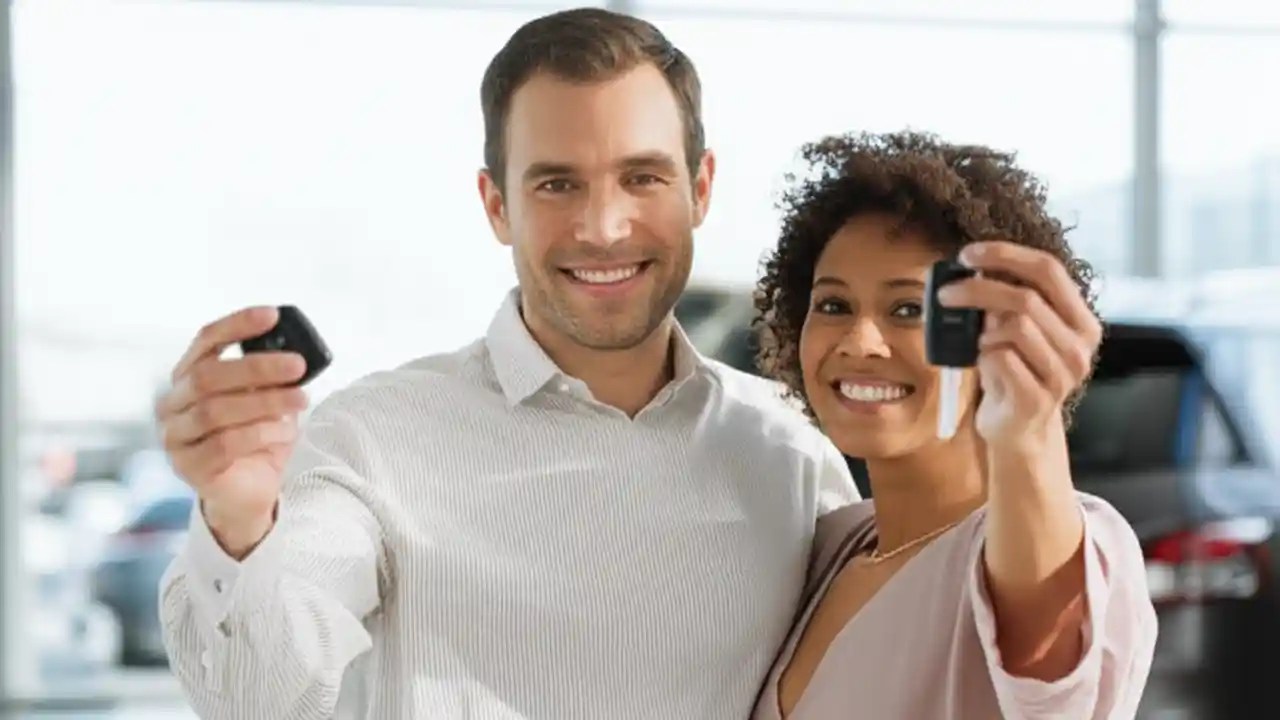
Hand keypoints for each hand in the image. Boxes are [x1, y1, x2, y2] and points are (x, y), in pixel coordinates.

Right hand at [154, 306, 308, 552]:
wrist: (250, 492)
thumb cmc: (258, 438)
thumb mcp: (268, 401)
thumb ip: (271, 378)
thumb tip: (294, 356)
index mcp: (188, 377)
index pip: (205, 340)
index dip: (237, 324)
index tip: (272, 315)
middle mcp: (173, 403)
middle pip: (209, 375)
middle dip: (258, 367)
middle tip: (298, 365)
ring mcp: (175, 436)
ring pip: (216, 410)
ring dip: (265, 401)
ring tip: (301, 399)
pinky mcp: (189, 467)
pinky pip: (224, 444)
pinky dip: (260, 433)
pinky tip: (285, 431)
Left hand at [938, 241, 1101, 449]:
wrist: (1019, 429)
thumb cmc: (1015, 372)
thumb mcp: (1018, 331)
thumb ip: (1007, 301)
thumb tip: (971, 266)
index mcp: (1081, 321)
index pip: (1049, 270)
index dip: (1006, 255)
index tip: (968, 255)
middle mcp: (1079, 347)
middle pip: (1026, 298)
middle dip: (977, 289)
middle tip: (945, 294)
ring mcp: (1062, 375)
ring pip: (1015, 327)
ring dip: (983, 329)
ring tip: (975, 340)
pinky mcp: (1037, 399)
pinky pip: (1000, 358)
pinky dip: (982, 355)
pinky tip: (983, 364)